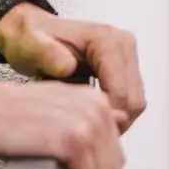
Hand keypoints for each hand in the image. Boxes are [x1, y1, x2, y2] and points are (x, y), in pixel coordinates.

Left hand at [0, 8, 145, 130]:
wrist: (33, 32)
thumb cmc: (32, 40)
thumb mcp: (32, 47)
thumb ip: (48, 54)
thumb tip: (67, 67)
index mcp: (105, 39)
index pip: (120, 91)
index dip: (104, 118)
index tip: (81, 132)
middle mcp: (122, 44)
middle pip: (133, 100)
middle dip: (112, 123)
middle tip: (84, 136)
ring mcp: (127, 56)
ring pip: (135, 103)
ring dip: (116, 120)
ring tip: (87, 129)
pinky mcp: (125, 67)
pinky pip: (130, 100)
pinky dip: (116, 114)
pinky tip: (93, 119)